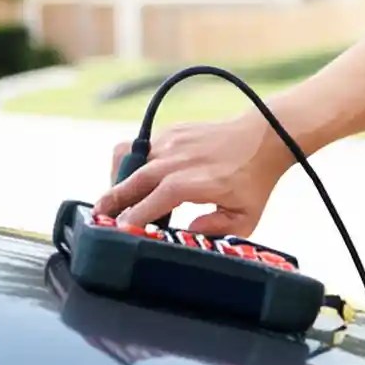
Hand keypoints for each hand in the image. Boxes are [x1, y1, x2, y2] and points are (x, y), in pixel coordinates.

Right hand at [93, 112, 294, 236]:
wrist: (264, 137)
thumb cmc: (255, 179)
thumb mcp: (245, 216)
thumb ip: (215, 230)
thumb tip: (186, 233)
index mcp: (188, 184)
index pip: (146, 206)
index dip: (130, 221)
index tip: (119, 232)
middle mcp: (173, 161)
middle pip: (127, 183)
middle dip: (110, 202)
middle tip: (100, 218)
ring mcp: (170, 142)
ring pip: (126, 158)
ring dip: (117, 177)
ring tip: (119, 195)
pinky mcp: (171, 132)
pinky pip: (138, 145)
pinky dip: (132, 161)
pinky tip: (140, 176)